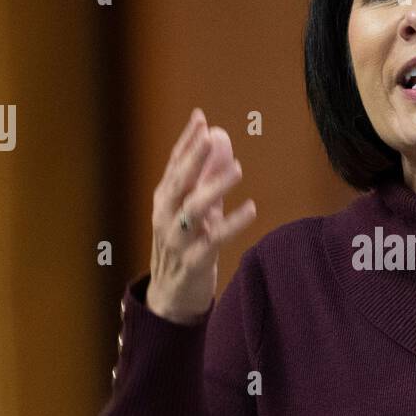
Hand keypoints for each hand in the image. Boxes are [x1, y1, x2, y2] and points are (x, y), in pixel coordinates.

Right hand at [147, 108, 256, 323]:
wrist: (170, 296)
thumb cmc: (184, 245)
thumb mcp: (194, 208)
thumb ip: (205, 175)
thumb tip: (219, 136)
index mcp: (164, 201)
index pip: (173, 166)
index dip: (186, 142)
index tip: (199, 118)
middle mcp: (166, 217)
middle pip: (178, 183)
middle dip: (193, 158)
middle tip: (210, 134)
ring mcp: (178, 241)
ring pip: (193, 210)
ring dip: (214, 187)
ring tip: (237, 168)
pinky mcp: (194, 262)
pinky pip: (213, 240)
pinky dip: (232, 224)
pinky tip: (251, 208)